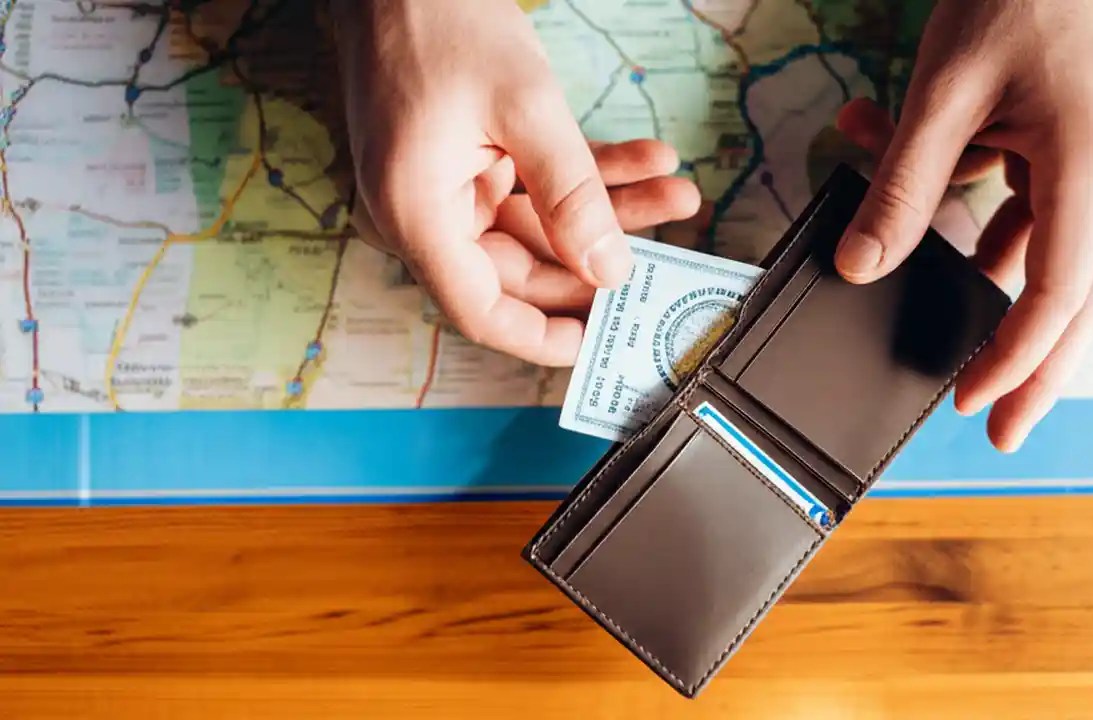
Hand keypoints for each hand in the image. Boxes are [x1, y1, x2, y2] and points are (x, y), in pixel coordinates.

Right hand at [332, 0, 699, 365]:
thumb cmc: (434, 18)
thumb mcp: (524, 108)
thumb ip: (571, 196)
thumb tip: (608, 268)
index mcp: (417, 214)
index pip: (480, 309)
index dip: (541, 336)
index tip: (598, 342)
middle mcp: (425, 211)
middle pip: (522, 267)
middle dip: (599, 256)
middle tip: (665, 252)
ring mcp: (446, 185)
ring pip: (540, 223)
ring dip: (609, 208)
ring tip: (675, 192)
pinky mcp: (466, 160)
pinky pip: (532, 184)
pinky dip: (587, 175)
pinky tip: (644, 161)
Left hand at [833, 0, 1092, 451]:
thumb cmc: (1009, 2)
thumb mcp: (940, 97)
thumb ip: (899, 185)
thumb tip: (861, 266)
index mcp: (1087, 170)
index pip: (1058, 293)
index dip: (1014, 356)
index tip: (969, 399)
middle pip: (1075, 302)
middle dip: (1036, 372)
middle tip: (1000, 433)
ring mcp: (1090, 173)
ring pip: (1051, 270)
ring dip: (1000, 309)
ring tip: (959, 363)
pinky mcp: (1065, 162)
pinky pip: (1027, 223)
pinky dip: (977, 238)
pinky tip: (931, 242)